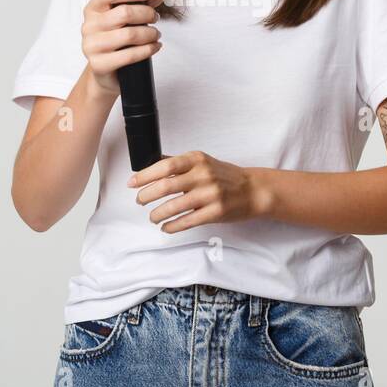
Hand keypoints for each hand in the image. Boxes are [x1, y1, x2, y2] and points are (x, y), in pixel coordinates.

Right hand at [81, 0, 170, 97]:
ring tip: (155, 35)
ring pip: (129, 35)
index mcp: (93, 9)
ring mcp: (92, 46)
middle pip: (124, 13)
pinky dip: (147, 50)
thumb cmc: (117, 40)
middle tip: (155, 18)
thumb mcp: (129, 17)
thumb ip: (145, 1)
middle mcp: (89, 26)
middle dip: (146, 14)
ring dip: (150, 34)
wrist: (107, 71)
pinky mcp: (100, 64)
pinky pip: (130, 55)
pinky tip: (154, 47)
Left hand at [128, 150, 271, 232]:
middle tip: (139, 201)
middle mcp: (203, 175)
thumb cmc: (225, 176)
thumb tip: (150, 164)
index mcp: (197, 159)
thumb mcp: (203, 162)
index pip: (165, 165)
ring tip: (152, 217)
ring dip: (157, 213)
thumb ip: (179, 164)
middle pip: (166, 186)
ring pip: (174, 206)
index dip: (145, 175)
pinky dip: (172, 226)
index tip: (132, 183)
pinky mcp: (215, 212)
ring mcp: (210, 194)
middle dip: (147, 195)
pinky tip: (166, 227)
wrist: (253, 190)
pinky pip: (187, 221)